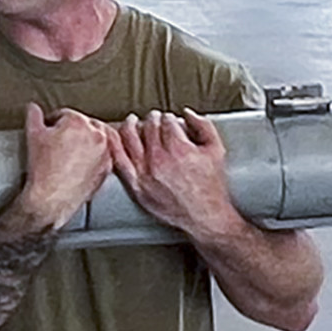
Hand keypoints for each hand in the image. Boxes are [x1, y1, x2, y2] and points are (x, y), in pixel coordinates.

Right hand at [13, 103, 115, 225]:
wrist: (51, 199)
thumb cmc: (43, 170)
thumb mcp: (33, 137)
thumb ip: (34, 116)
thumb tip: (33, 108)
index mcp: (77, 122)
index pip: (65, 114)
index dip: (53, 122)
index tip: (49, 129)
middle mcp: (96, 134)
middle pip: (83, 124)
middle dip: (71, 130)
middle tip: (59, 141)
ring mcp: (105, 152)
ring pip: (96, 138)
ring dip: (86, 141)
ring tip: (70, 151)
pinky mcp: (108, 167)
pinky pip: (103, 155)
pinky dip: (94, 156)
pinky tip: (80, 162)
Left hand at [109, 109, 242, 241]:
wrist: (205, 217)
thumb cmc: (211, 188)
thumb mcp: (216, 150)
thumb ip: (203, 126)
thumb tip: (188, 113)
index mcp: (179, 148)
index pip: (167, 121)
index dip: (169, 117)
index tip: (170, 119)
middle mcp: (159, 159)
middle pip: (148, 128)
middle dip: (152, 119)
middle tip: (154, 118)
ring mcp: (145, 173)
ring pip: (130, 139)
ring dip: (130, 126)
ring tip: (132, 122)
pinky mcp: (136, 186)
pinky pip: (119, 161)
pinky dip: (115, 146)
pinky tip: (115, 139)